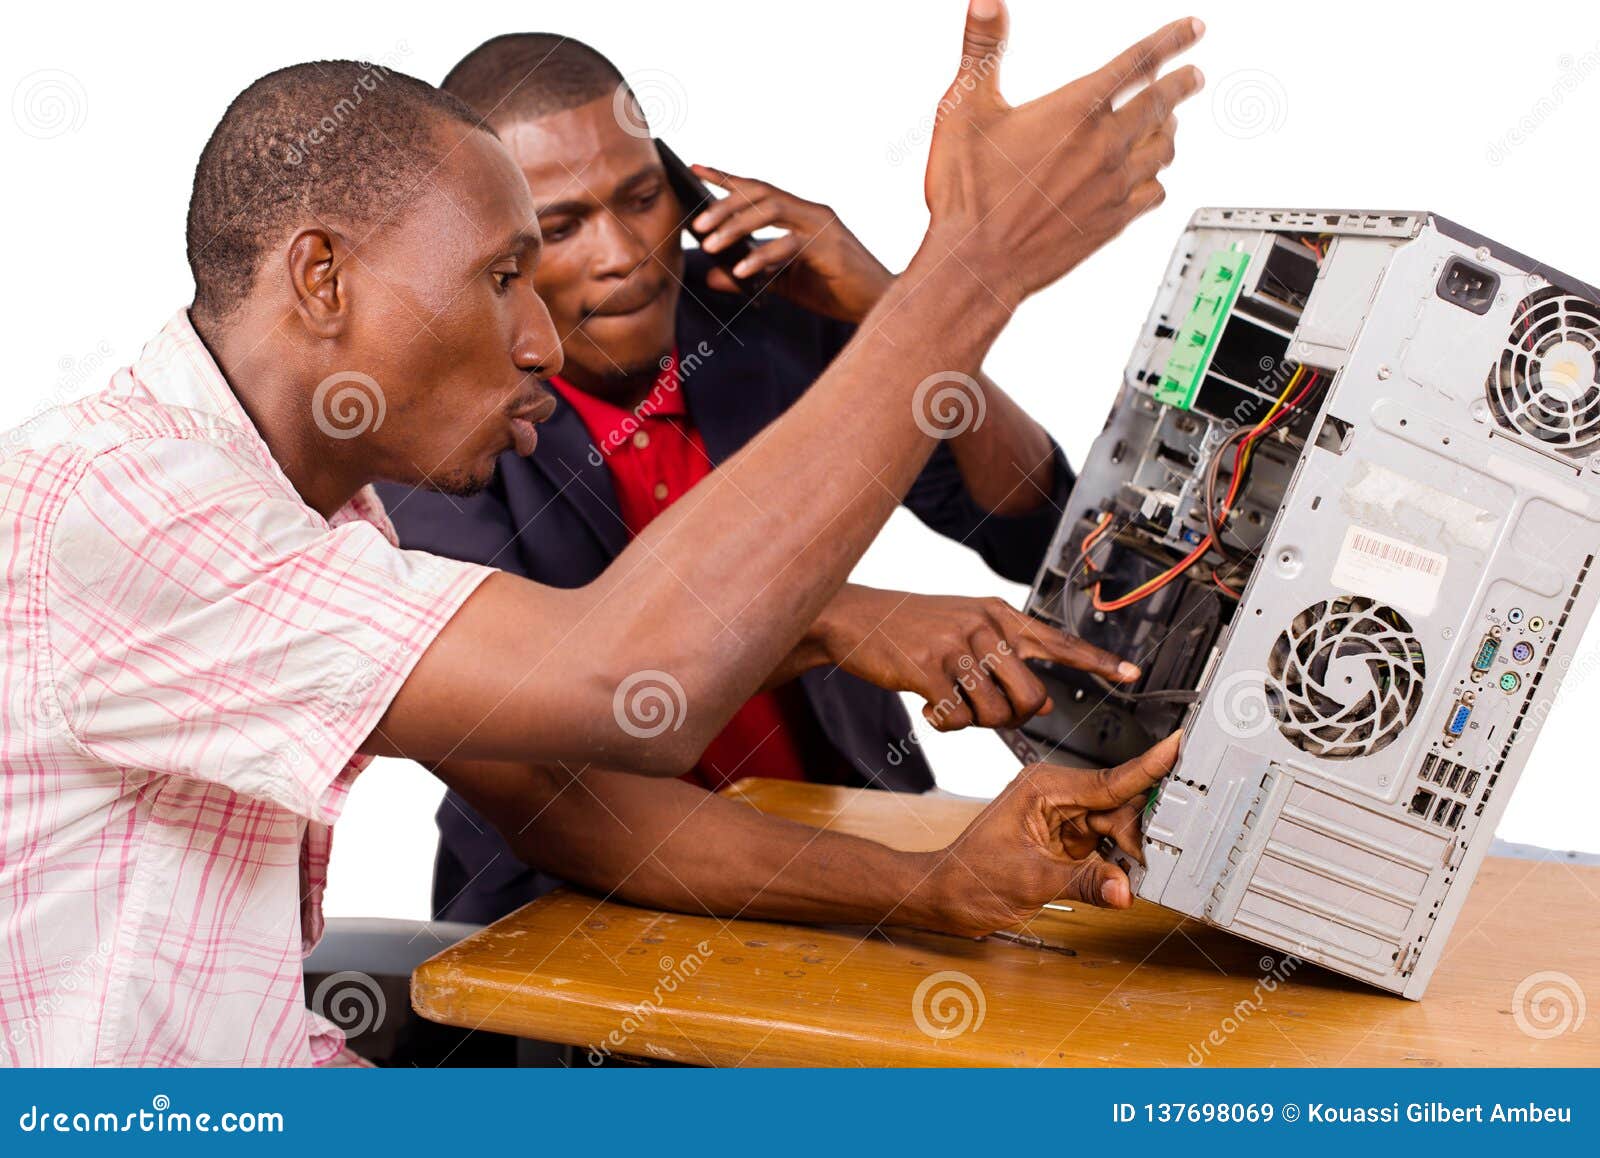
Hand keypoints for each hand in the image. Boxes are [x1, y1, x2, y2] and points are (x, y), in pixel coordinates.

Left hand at [689, 165, 894, 321]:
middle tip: (697, 225)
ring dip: (736, 225)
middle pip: (761, 193)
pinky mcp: (829, 247)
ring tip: (710, 244)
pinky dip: (761, 257)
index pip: (759, 189)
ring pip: (771, 210)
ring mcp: (822, 226)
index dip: (727, 177)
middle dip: (725, 204)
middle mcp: (811, 211)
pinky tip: (741, 271)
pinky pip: (789, 245)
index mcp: (801, 214)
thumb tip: (711, 276)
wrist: (877, 305)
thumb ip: (750, 276)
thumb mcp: (783, 284)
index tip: (696, 169)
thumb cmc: (834, 290)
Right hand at [816, 585, 1138, 730]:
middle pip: (1031, 694)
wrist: (856, 616)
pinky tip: (930, 706)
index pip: (1059, 641)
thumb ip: (1006, 660)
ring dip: (975, 721)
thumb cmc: (912, 627)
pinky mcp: (928, 668)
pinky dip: (946, 723)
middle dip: (1016, 715)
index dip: (1098, 661)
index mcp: (999, 614)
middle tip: (988, 709)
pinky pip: (958, 718)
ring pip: (996, 711)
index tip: (1132, 674)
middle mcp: (985, 625)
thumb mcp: (966, 630)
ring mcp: (956, 645)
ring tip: (953, 702)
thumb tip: (1046, 702)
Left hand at [914, 732, 1179, 936]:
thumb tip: (1124, 889)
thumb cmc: (968, 876)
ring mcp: (1060, 818)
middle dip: (1139, 834)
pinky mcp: (1063, 840)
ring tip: (1141, 874)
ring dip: (1129, 852)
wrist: (944, 896)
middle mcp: (1055, 796)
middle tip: (1160, 860)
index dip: (1149, 766)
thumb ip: (1084, 883)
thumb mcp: (1031, 881)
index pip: (1109, 778)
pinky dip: (1115, 862)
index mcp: (1043, 787)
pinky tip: (1123, 877)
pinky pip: (1103, 845)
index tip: (1178, 747)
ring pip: (1114, 828)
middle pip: (1118, 807)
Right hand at [921, 1, 1203, 308]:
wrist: (976, 264)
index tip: (1194, 30)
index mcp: (1075, 110)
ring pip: (1163, 149)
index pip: (1138, 62)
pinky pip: (1153, 193)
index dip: (1172, 40)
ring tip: (1168, 124)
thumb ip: (981, 48)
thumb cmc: (967, 193)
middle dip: (1182, 83)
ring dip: (1169, 131)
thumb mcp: (963, 108)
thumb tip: (986, 1)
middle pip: (1161, 103)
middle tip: (1194, 75)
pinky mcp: (1112, 222)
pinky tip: (1149, 178)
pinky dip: (1156, 179)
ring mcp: (1112, 186)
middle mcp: (1103, 146)